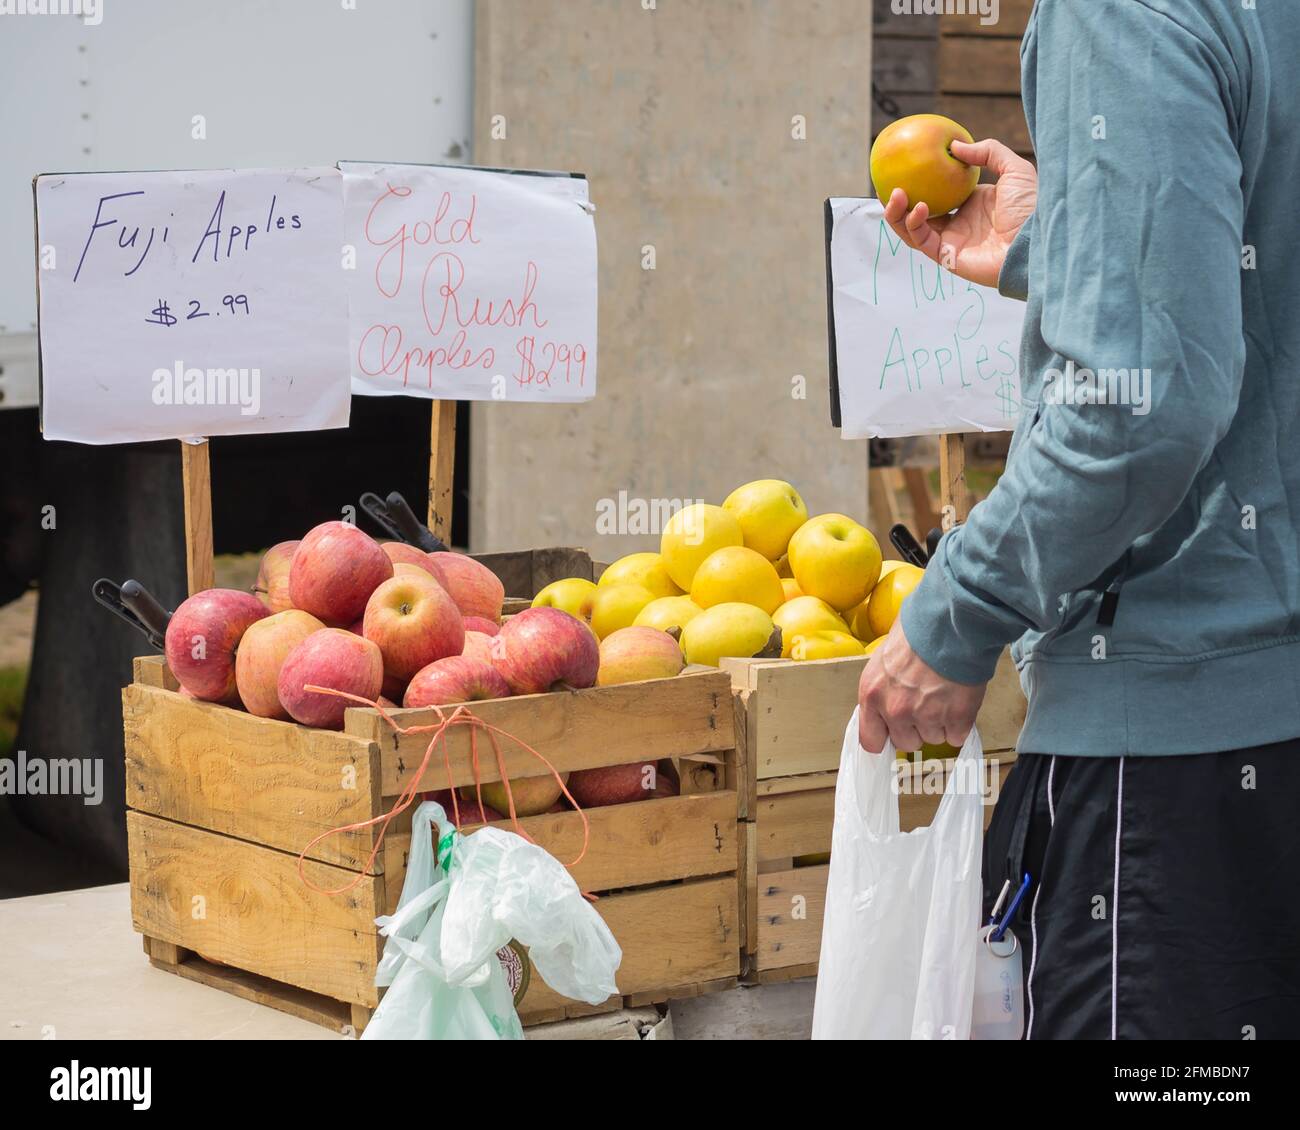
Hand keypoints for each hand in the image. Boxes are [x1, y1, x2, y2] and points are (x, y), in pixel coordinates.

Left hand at [857, 618, 986, 753]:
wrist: (952, 622)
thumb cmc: (918, 630)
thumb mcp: (883, 656)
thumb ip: (883, 686)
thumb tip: (887, 699)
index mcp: (871, 694)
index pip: (870, 740)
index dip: (884, 737)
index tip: (894, 732)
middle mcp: (895, 710)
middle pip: (906, 743)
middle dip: (917, 728)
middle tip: (927, 703)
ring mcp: (926, 716)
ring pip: (933, 738)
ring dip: (940, 723)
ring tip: (944, 694)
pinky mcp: (956, 718)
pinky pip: (957, 736)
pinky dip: (960, 723)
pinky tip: (959, 700)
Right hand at [883, 138, 1037, 288]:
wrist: (1037, 241)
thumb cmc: (1031, 207)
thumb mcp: (1014, 169)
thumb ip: (987, 152)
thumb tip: (956, 146)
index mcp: (971, 205)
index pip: (938, 195)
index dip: (920, 185)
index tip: (905, 170)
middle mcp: (958, 225)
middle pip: (919, 215)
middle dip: (899, 202)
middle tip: (888, 184)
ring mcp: (951, 242)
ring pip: (913, 230)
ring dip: (899, 214)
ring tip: (896, 194)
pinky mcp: (948, 257)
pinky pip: (922, 241)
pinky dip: (914, 225)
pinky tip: (918, 207)